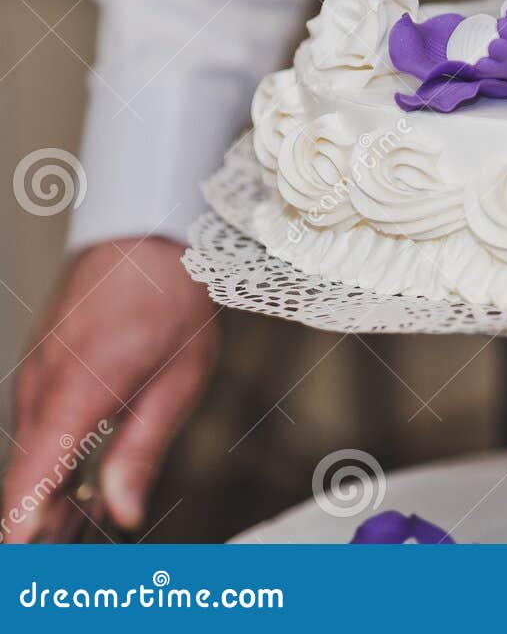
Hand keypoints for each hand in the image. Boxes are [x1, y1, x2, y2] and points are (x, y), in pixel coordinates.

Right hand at [2, 238, 218, 541]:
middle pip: (24, 480)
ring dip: (44, 505)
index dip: (21, 525)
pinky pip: (37, 434)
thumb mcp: (178, 379)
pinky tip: (70, 503)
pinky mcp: (40, 375)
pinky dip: (48, 471)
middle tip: (61, 575)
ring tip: (67, 554)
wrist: (145, 237)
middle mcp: (41, 389)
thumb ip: (143, 448)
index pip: (31, 478)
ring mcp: (34, 380)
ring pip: (29, 460)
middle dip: (36, 532)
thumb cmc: (170, 301)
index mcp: (77, 393)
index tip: (24, 557)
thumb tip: (122, 511)